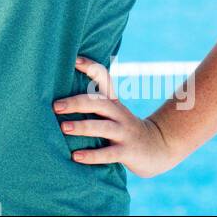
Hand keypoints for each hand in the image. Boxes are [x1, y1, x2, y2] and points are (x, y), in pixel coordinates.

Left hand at [52, 55, 180, 178]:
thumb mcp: (114, 111)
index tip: (74, 59)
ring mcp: (123, 132)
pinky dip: (92, 156)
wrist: (160, 147)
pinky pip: (108, 154)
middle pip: (97, 102)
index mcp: (113, 102)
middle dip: (76, 103)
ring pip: (101, 127)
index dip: (90, 67)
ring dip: (82, 127)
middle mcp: (118, 114)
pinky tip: (76, 157)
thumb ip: (94, 103)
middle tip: (56, 106)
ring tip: (64, 128)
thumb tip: (60, 97)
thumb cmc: (125, 128)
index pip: (104, 78)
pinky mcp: (126, 152)